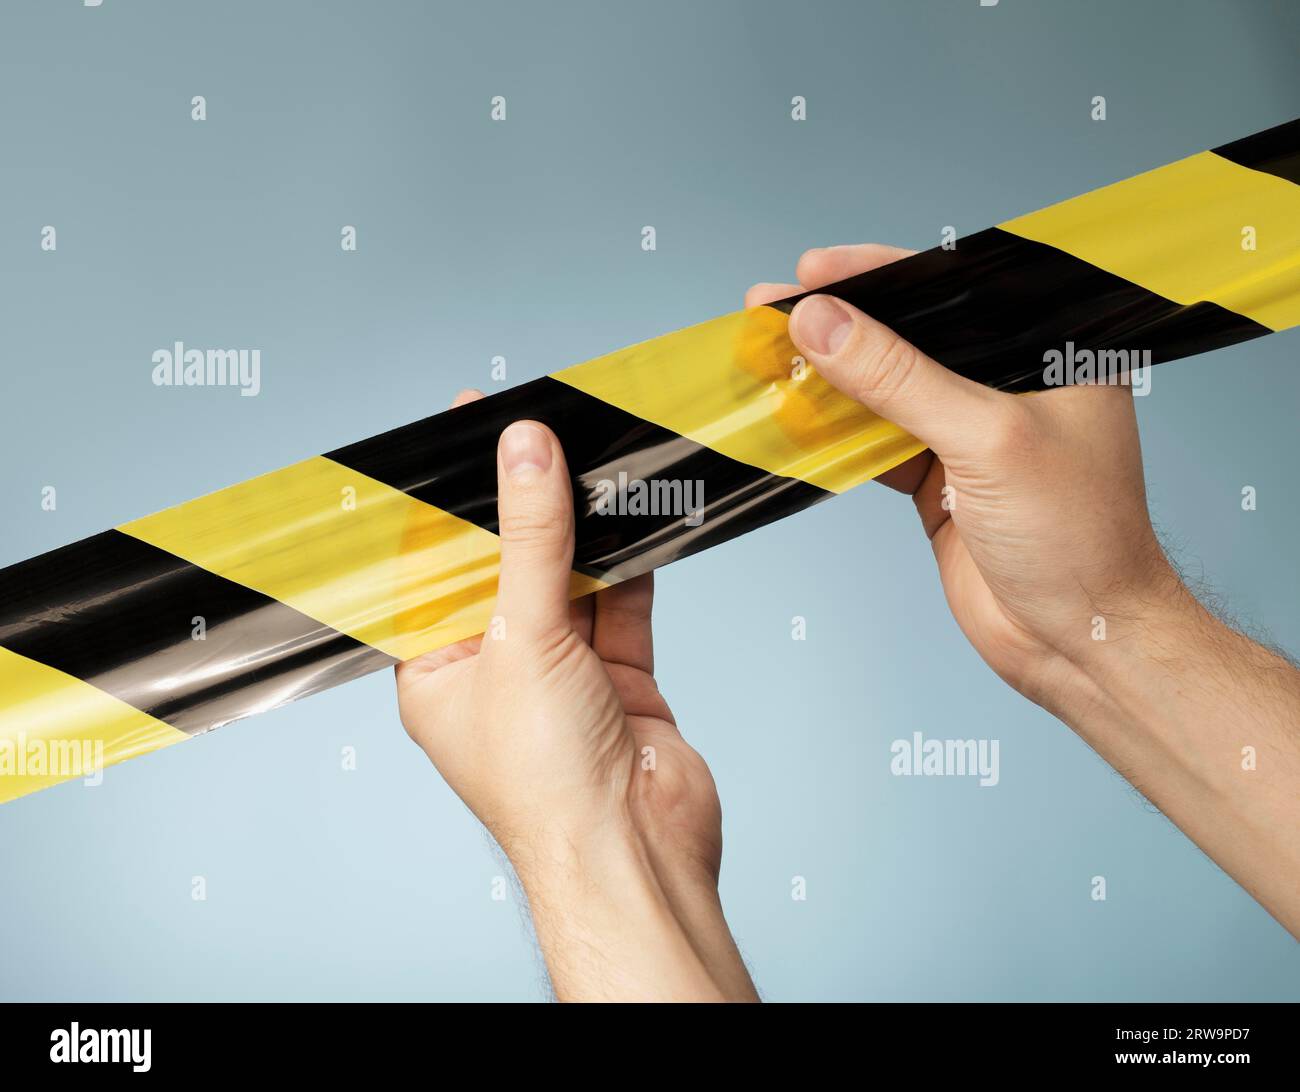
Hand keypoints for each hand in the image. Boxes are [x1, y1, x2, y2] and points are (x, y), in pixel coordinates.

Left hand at [396, 390, 755, 999]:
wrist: (637, 853)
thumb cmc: (547, 784)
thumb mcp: (523, 638)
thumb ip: (530, 540)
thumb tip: (524, 454)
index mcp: (436, 674)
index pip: (433, 568)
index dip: (448, 500)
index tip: (461, 434)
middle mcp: (495, 672)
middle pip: (505, 566)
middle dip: (522, 505)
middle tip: (535, 431)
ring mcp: (560, 675)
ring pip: (569, 579)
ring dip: (582, 527)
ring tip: (590, 457)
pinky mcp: (619, 678)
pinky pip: (620, 604)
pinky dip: (628, 561)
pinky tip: (632, 512)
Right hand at [761, 243, 1299, 936]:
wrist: (1078, 641)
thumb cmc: (1078, 538)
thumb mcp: (986, 440)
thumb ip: (900, 378)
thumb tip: (823, 324)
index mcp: (1053, 351)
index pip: (959, 288)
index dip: (882, 274)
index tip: (815, 270)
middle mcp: (1013, 384)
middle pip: (913, 337)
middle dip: (843, 324)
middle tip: (772, 307)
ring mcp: (973, 433)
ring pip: (887, 389)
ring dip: (829, 378)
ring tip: (768, 355)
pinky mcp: (942, 480)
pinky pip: (877, 441)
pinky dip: (835, 433)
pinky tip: (794, 415)